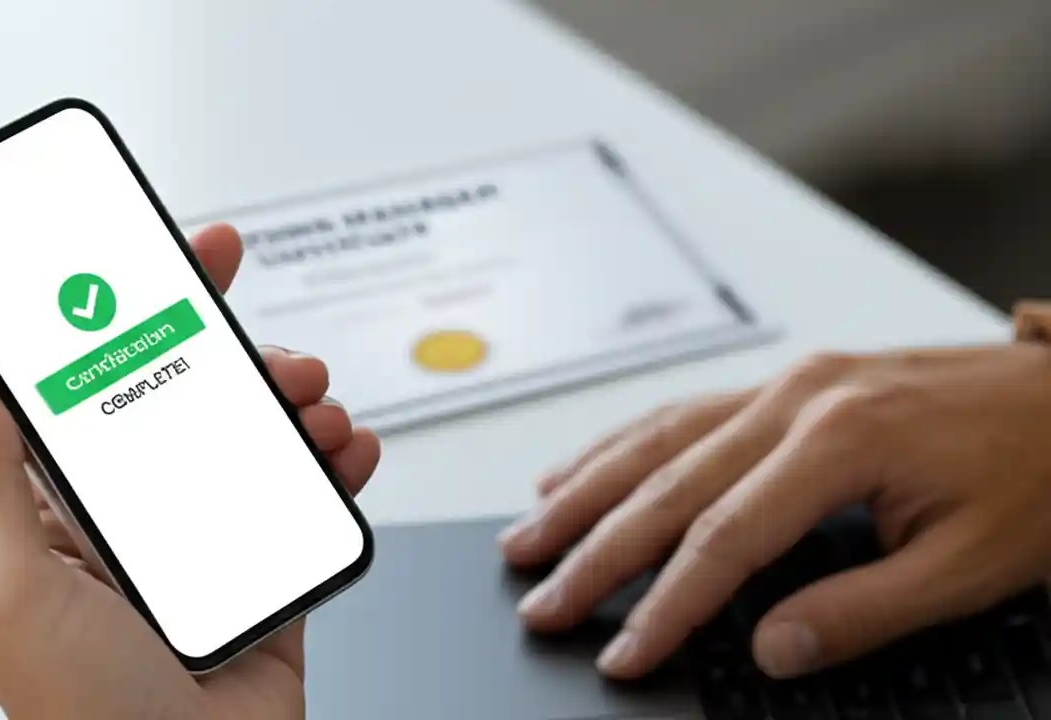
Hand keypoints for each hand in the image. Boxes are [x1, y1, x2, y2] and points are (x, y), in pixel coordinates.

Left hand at [0, 225, 380, 718]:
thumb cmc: (81, 716)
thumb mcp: (11, 588)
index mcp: (66, 511)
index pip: (98, 386)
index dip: (135, 316)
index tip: (172, 261)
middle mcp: (140, 516)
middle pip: (195, 401)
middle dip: (239, 357)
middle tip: (269, 345)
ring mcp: (210, 541)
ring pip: (261, 439)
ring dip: (299, 405)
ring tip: (316, 406)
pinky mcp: (271, 569)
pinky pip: (312, 499)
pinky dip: (341, 463)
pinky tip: (350, 449)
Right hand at [500, 346, 1050, 679]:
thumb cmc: (1042, 471)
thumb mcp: (972, 562)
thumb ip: (864, 609)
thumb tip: (772, 647)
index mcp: (841, 439)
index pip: (725, 537)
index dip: (665, 604)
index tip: (621, 651)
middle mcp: (797, 399)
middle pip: (668, 483)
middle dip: (594, 549)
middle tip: (540, 598)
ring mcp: (788, 383)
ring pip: (659, 436)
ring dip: (586, 488)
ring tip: (530, 533)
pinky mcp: (791, 383)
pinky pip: (685, 411)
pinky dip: (624, 444)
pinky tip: (586, 468)